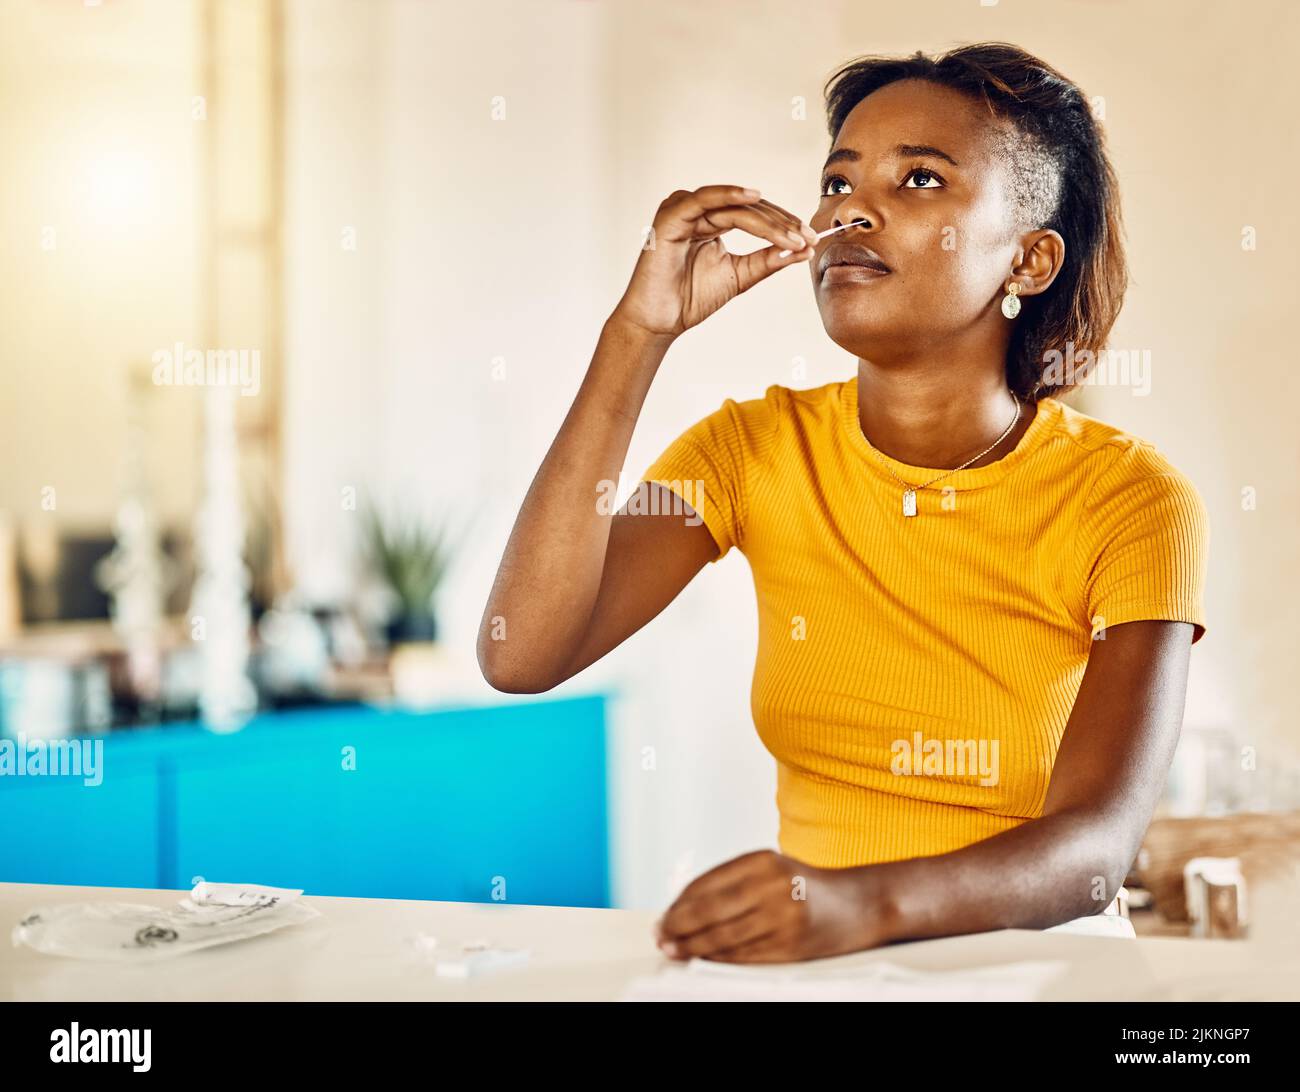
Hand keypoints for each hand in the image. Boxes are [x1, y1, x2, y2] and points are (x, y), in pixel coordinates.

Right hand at [611, 185, 816, 339]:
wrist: (661, 321)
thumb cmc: (690, 299)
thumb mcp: (740, 276)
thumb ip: (767, 260)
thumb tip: (802, 250)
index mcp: (712, 222)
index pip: (755, 215)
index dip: (783, 226)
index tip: (810, 239)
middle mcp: (698, 212)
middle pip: (748, 209)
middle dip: (781, 222)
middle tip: (807, 236)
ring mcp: (683, 211)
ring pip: (733, 207)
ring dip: (765, 218)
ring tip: (791, 233)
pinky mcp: (671, 216)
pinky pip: (703, 199)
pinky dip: (728, 195)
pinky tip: (752, 196)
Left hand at [652, 849, 890, 963]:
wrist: (861, 904)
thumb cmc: (807, 886)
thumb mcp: (771, 868)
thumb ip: (732, 882)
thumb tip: (683, 907)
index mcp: (762, 860)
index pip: (706, 883)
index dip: (679, 904)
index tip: (663, 917)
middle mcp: (772, 885)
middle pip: (710, 911)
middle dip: (679, 927)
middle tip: (660, 937)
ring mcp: (784, 917)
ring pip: (724, 937)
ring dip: (694, 947)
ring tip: (674, 950)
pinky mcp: (792, 946)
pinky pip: (745, 956)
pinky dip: (720, 959)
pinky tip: (705, 959)